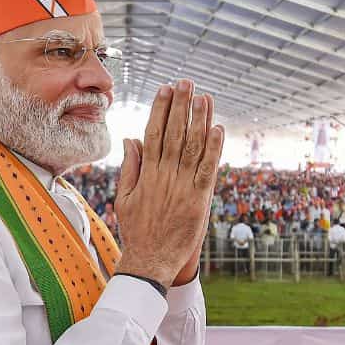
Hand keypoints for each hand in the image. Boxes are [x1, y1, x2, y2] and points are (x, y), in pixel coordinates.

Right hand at [114, 80, 223, 289]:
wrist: (150, 261)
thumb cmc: (137, 231)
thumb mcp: (125, 198)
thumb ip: (131, 167)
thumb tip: (131, 139)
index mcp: (146, 174)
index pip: (153, 133)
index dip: (160, 110)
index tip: (164, 89)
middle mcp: (164, 176)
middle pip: (173, 134)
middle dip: (180, 106)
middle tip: (186, 82)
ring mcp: (182, 187)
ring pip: (192, 147)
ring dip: (199, 119)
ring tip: (203, 96)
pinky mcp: (199, 200)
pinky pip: (207, 170)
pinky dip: (214, 149)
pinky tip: (218, 129)